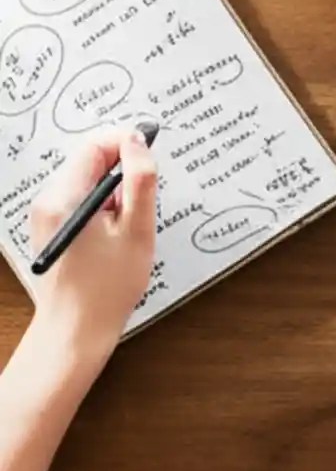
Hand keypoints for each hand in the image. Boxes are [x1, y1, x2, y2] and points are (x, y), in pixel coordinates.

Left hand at [29, 127, 157, 355]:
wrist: (76, 329)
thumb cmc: (108, 286)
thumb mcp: (137, 230)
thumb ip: (140, 181)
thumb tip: (138, 142)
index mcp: (64, 198)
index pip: (94, 146)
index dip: (126, 141)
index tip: (152, 147)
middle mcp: (48, 201)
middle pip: (90, 162)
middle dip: (123, 172)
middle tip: (144, 201)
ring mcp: (47, 214)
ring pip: (89, 182)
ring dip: (115, 194)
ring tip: (128, 227)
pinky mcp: (53, 226)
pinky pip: (82, 201)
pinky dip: (105, 208)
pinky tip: (115, 236)